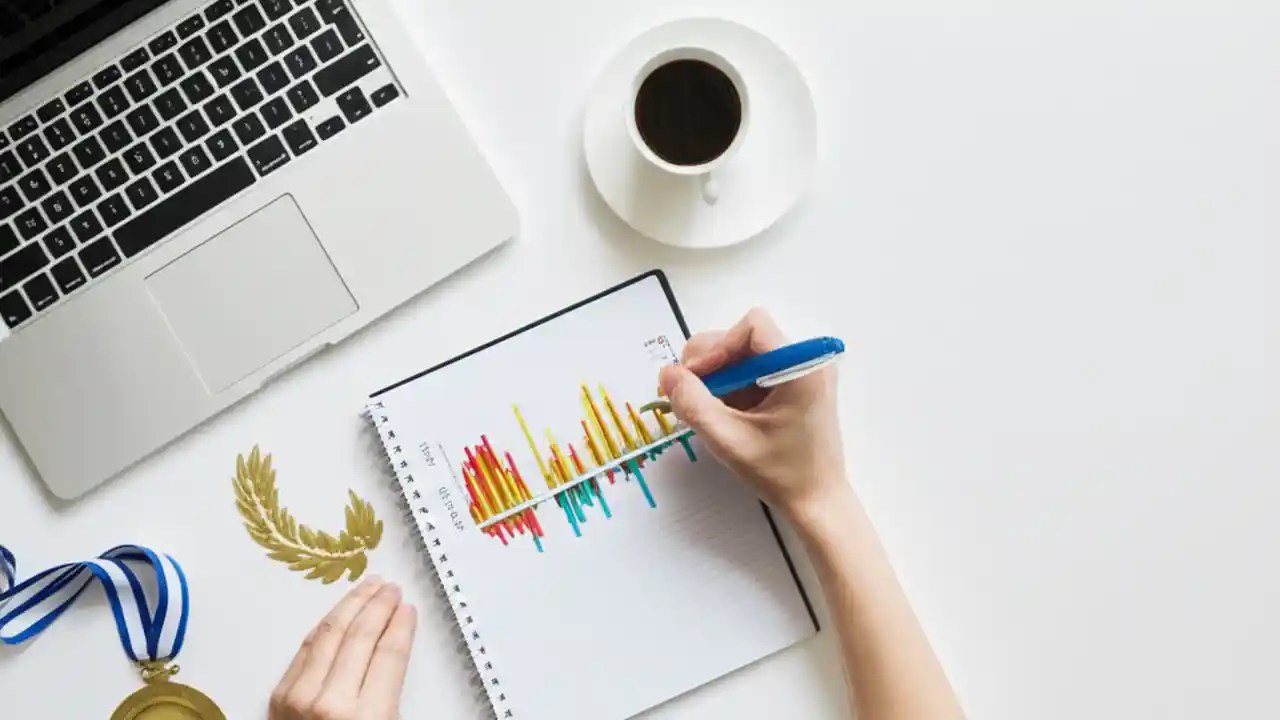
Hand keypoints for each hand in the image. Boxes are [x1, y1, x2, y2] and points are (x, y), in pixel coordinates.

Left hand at [270, 577, 417, 719]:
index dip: (400, 626)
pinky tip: (340, 612)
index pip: (389, 655)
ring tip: (369, 587)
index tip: (407, 608)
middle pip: (360, 638)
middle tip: (392, 588)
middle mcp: (330, 701)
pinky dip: (326, 625)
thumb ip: (387, 690)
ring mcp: (300, 695)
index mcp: (367, 716)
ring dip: (352, 604)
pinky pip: (307, 647)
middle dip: (379, 606)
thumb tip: (392, 638)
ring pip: (330, 634)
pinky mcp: (279, 694)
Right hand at [658, 309, 848, 524]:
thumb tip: (666, 373)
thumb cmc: (780, 474)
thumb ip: (694, 404)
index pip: (753, 326)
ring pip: (746, 355)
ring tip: (705, 407)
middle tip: (689, 393)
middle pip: (746, 338)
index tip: (698, 377)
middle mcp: (806, 361)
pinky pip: (754, 372)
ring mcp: (802, 373)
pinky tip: (723, 413)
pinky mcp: (795, 387)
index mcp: (801, 367)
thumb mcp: (729, 440)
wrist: (817, 502)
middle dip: (712, 361)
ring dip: (719, 376)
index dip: (719, 346)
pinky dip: (732, 387)